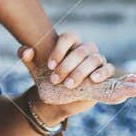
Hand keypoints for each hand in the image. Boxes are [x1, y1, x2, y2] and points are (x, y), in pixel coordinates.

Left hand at [20, 40, 135, 111]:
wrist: (60, 97)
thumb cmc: (49, 77)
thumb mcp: (35, 69)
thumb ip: (27, 57)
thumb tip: (26, 50)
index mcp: (70, 43)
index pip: (68, 37)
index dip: (59, 50)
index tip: (48, 66)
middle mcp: (85, 49)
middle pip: (81, 50)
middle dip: (67, 66)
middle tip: (55, 80)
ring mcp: (97, 60)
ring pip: (95, 59)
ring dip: (81, 71)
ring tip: (68, 84)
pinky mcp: (105, 73)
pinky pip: (109, 69)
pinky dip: (102, 73)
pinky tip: (92, 80)